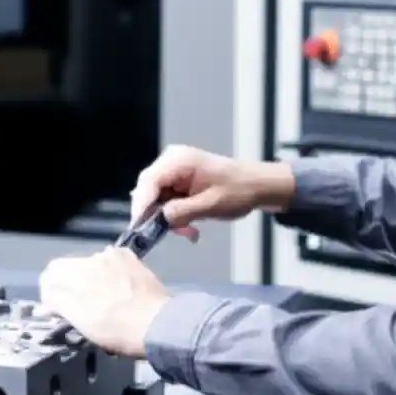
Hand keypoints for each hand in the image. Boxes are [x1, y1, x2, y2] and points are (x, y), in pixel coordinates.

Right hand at [38, 247, 169, 357]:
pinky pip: (111, 263)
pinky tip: (119, 292)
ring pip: (91, 265)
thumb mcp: (81, 322)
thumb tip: (49, 298)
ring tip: (104, 302)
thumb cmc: (118, 329)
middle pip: (70, 268)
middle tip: (81, 308)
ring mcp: (114, 256)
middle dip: (71, 286)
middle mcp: (94, 258)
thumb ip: (59, 304)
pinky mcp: (131, 259)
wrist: (159, 324)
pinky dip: (110, 275)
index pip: (50, 273)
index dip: (50, 293)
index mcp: (77, 273)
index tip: (58, 309)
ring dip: (91, 280)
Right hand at [129, 145, 294, 241]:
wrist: (258, 185)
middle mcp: (171, 161)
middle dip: (157, 216)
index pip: (149, 182)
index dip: (141, 207)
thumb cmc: (238, 190)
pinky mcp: (178, 180)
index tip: (138, 229)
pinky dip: (175, 215)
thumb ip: (182, 211)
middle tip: (174, 234)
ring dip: (169, 219)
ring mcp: (174, 170)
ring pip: (156, 199)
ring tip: (190, 232)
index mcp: (178, 160)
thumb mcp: (210, 205)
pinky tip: (190, 227)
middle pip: (149, 191)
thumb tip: (157, 220)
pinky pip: (167, 200)